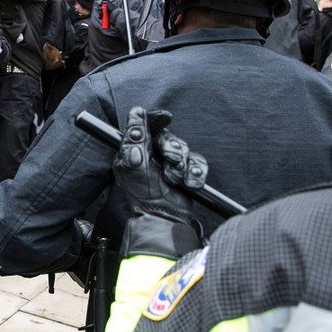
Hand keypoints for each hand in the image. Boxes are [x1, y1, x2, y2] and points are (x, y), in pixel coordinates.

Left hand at [114, 107, 207, 258]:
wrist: (165, 218)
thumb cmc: (143, 195)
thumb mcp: (134, 165)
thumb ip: (135, 138)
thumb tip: (136, 113)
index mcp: (135, 150)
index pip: (146, 125)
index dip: (156, 119)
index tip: (165, 117)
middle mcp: (152, 154)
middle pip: (168, 136)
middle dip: (171, 149)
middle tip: (170, 162)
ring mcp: (170, 164)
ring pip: (185, 148)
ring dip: (182, 164)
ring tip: (176, 179)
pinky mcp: (187, 172)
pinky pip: (198, 162)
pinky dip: (195, 172)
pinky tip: (189, 183)